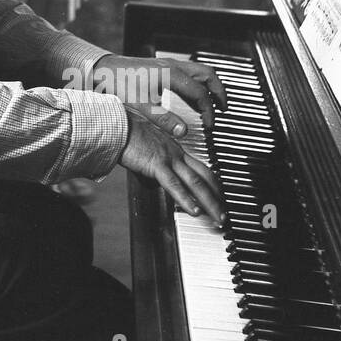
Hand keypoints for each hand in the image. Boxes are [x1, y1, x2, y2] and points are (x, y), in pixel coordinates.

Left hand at [92, 53, 224, 135]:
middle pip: (208, 75)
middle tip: (224, 110)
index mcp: (170, 74)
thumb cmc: (117, 84)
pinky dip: (198, 84)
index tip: (209, 126)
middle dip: (220, 92)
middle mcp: (172, 66)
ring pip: (200, 71)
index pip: (200, 93)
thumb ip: (163, 119)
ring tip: (214, 105)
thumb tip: (184, 132)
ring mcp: (168, 64)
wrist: (101, 69)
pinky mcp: (162, 66)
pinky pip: (189, 72)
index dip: (209, 111)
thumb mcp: (140, 105)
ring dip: (210, 87)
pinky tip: (192, 99)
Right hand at [119, 107, 224, 224]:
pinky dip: (186, 199)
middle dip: (218, 197)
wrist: (114, 123)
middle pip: (204, 176)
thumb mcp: (148, 131)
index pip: (199, 166)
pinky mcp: (156, 164)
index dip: (212, 183)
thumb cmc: (126, 125)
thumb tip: (172, 148)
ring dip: (210, 203)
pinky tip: (194, 211)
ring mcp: (167, 158)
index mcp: (174, 147)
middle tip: (225, 215)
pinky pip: (174, 185)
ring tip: (218, 218)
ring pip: (196, 183)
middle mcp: (175, 152)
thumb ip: (161, 140)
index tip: (218, 197)